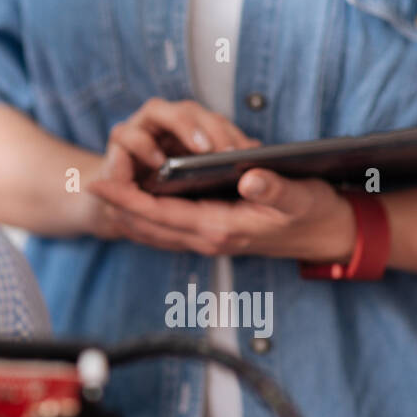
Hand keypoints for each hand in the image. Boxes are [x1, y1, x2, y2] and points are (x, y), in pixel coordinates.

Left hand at [85, 98, 353, 258]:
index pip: (163, 215)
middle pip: (150, 225)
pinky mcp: (216, 232)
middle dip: (117, 206)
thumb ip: (274, 188)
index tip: (99, 182)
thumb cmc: (314, 211)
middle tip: (88, 183)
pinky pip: (171, 229)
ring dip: (128, 214)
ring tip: (102, 194)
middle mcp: (210, 237)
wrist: (329, 233)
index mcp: (223, 228)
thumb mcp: (299, 195)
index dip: (128, 198)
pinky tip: (135, 205)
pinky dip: (148, 218)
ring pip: (157, 230)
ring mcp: (212, 238)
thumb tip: (250, 178)